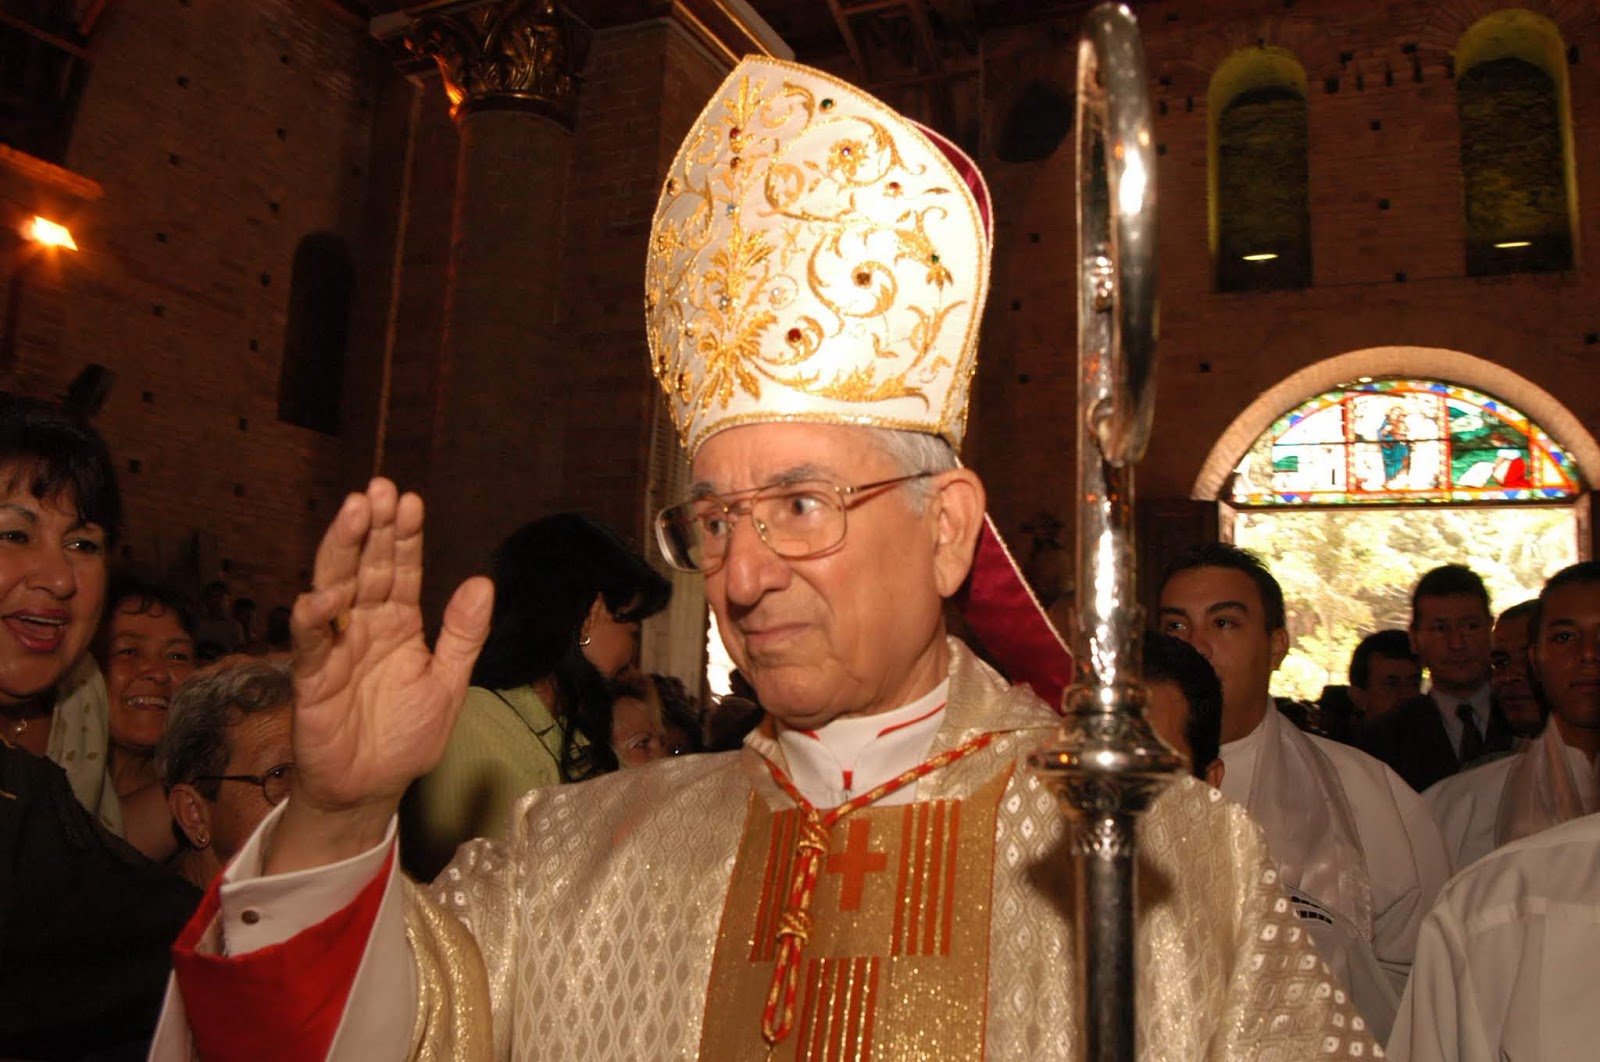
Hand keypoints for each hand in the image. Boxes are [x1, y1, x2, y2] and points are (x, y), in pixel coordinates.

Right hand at [267, 478, 492, 872]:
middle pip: (366, 567)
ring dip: (342, 552)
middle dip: (372, 528)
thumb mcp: (448, 683)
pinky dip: (314, 618)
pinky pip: (310, 642)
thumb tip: (482, 583)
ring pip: (334, 588)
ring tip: (354, 515)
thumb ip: (463, 636)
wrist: (371, 788)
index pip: (401, 569)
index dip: (404, 536)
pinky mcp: (311, 677)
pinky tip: (324, 595)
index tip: (409, 500)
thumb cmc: (406, 736)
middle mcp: (364, 625)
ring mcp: (336, 647)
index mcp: (399, 622)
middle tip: (378, 490)